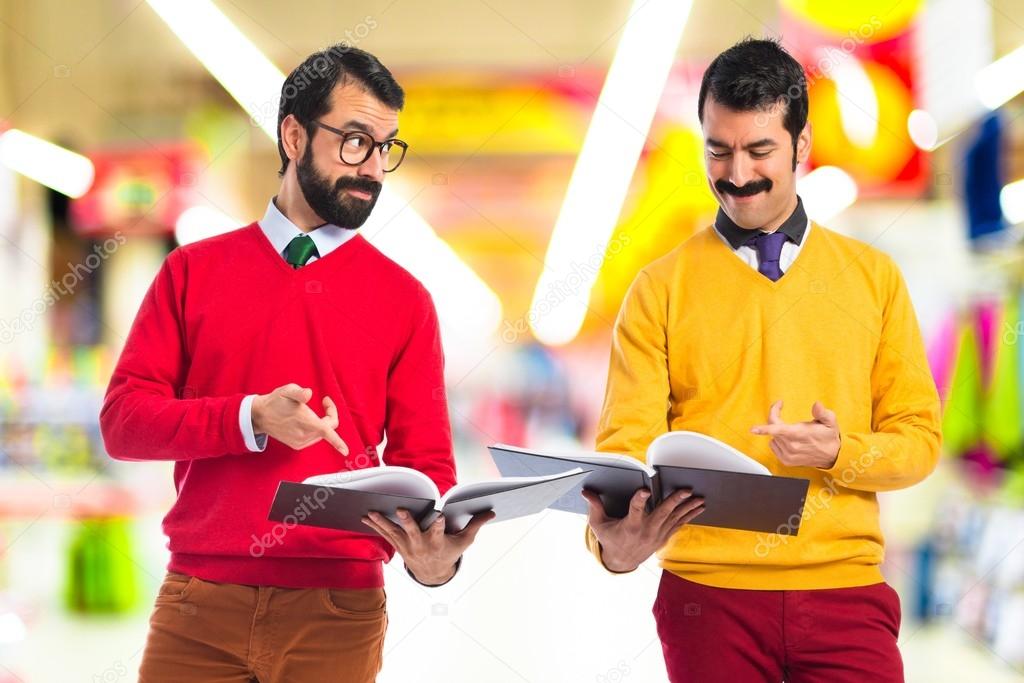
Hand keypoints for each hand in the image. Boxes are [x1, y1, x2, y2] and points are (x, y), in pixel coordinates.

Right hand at [251, 383, 348, 453]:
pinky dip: (315, 429)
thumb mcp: (286, 391)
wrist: (260, 416)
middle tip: (324, 401)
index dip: (337, 441)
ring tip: (310, 410)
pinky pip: (314, 437)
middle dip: (330, 414)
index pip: (326, 431)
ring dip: (322, 422)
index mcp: (304, 422)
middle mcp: (303, 435)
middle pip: (328, 428)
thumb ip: (299, 392)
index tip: (346, 450)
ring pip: (322, 434)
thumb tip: (308, 394)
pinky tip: (304, 420)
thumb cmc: (275, 402)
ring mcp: (300, 442)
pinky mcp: (297, 445)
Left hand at [362, 509, 494, 584]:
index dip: (438, 524)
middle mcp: (421, 544)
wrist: (432, 574)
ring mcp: (408, 546)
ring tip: (371, 512)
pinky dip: (375, 526)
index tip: (439, 516)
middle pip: (413, 531)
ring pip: (394, 532)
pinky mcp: (399, 546)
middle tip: (400, 510)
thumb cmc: (449, 553)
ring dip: (382, 522)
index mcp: (438, 542)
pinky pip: (386, 535)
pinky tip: (366, 517)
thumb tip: (492, 512)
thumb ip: (475, 525)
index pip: (439, 531)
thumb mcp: (464, 542)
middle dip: (407, 521)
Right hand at [583, 487, 704, 572]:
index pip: (634, 510)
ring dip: (688, 508)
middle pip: (662, 514)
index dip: (639, 500)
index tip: (644, 490)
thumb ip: (594, 507)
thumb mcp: (598, 524)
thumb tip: (586, 492)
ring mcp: (656, 536)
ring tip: (700, 498)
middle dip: (675, 501)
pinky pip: (678, 525)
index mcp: (630, 526)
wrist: (622, 561)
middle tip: (686, 490)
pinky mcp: (663, 538)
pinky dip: (689, 516)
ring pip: (674, 519)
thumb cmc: (610, 539)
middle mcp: (646, 531)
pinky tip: (698, 508)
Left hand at [750, 400, 840, 468]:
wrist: (832, 456)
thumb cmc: (829, 437)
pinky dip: (778, 440)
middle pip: (773, 429)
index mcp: (799, 434)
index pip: (778, 430)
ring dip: (778, 431)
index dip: (764, 429)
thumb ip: (822, 413)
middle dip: (775, 417)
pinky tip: (789, 440)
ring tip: (792, 429)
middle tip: (781, 408)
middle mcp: (792, 446)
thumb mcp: (830, 422)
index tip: (753, 429)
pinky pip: (774, 446)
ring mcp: (788, 455)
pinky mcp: (786, 461)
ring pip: (773, 438)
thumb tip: (817, 405)